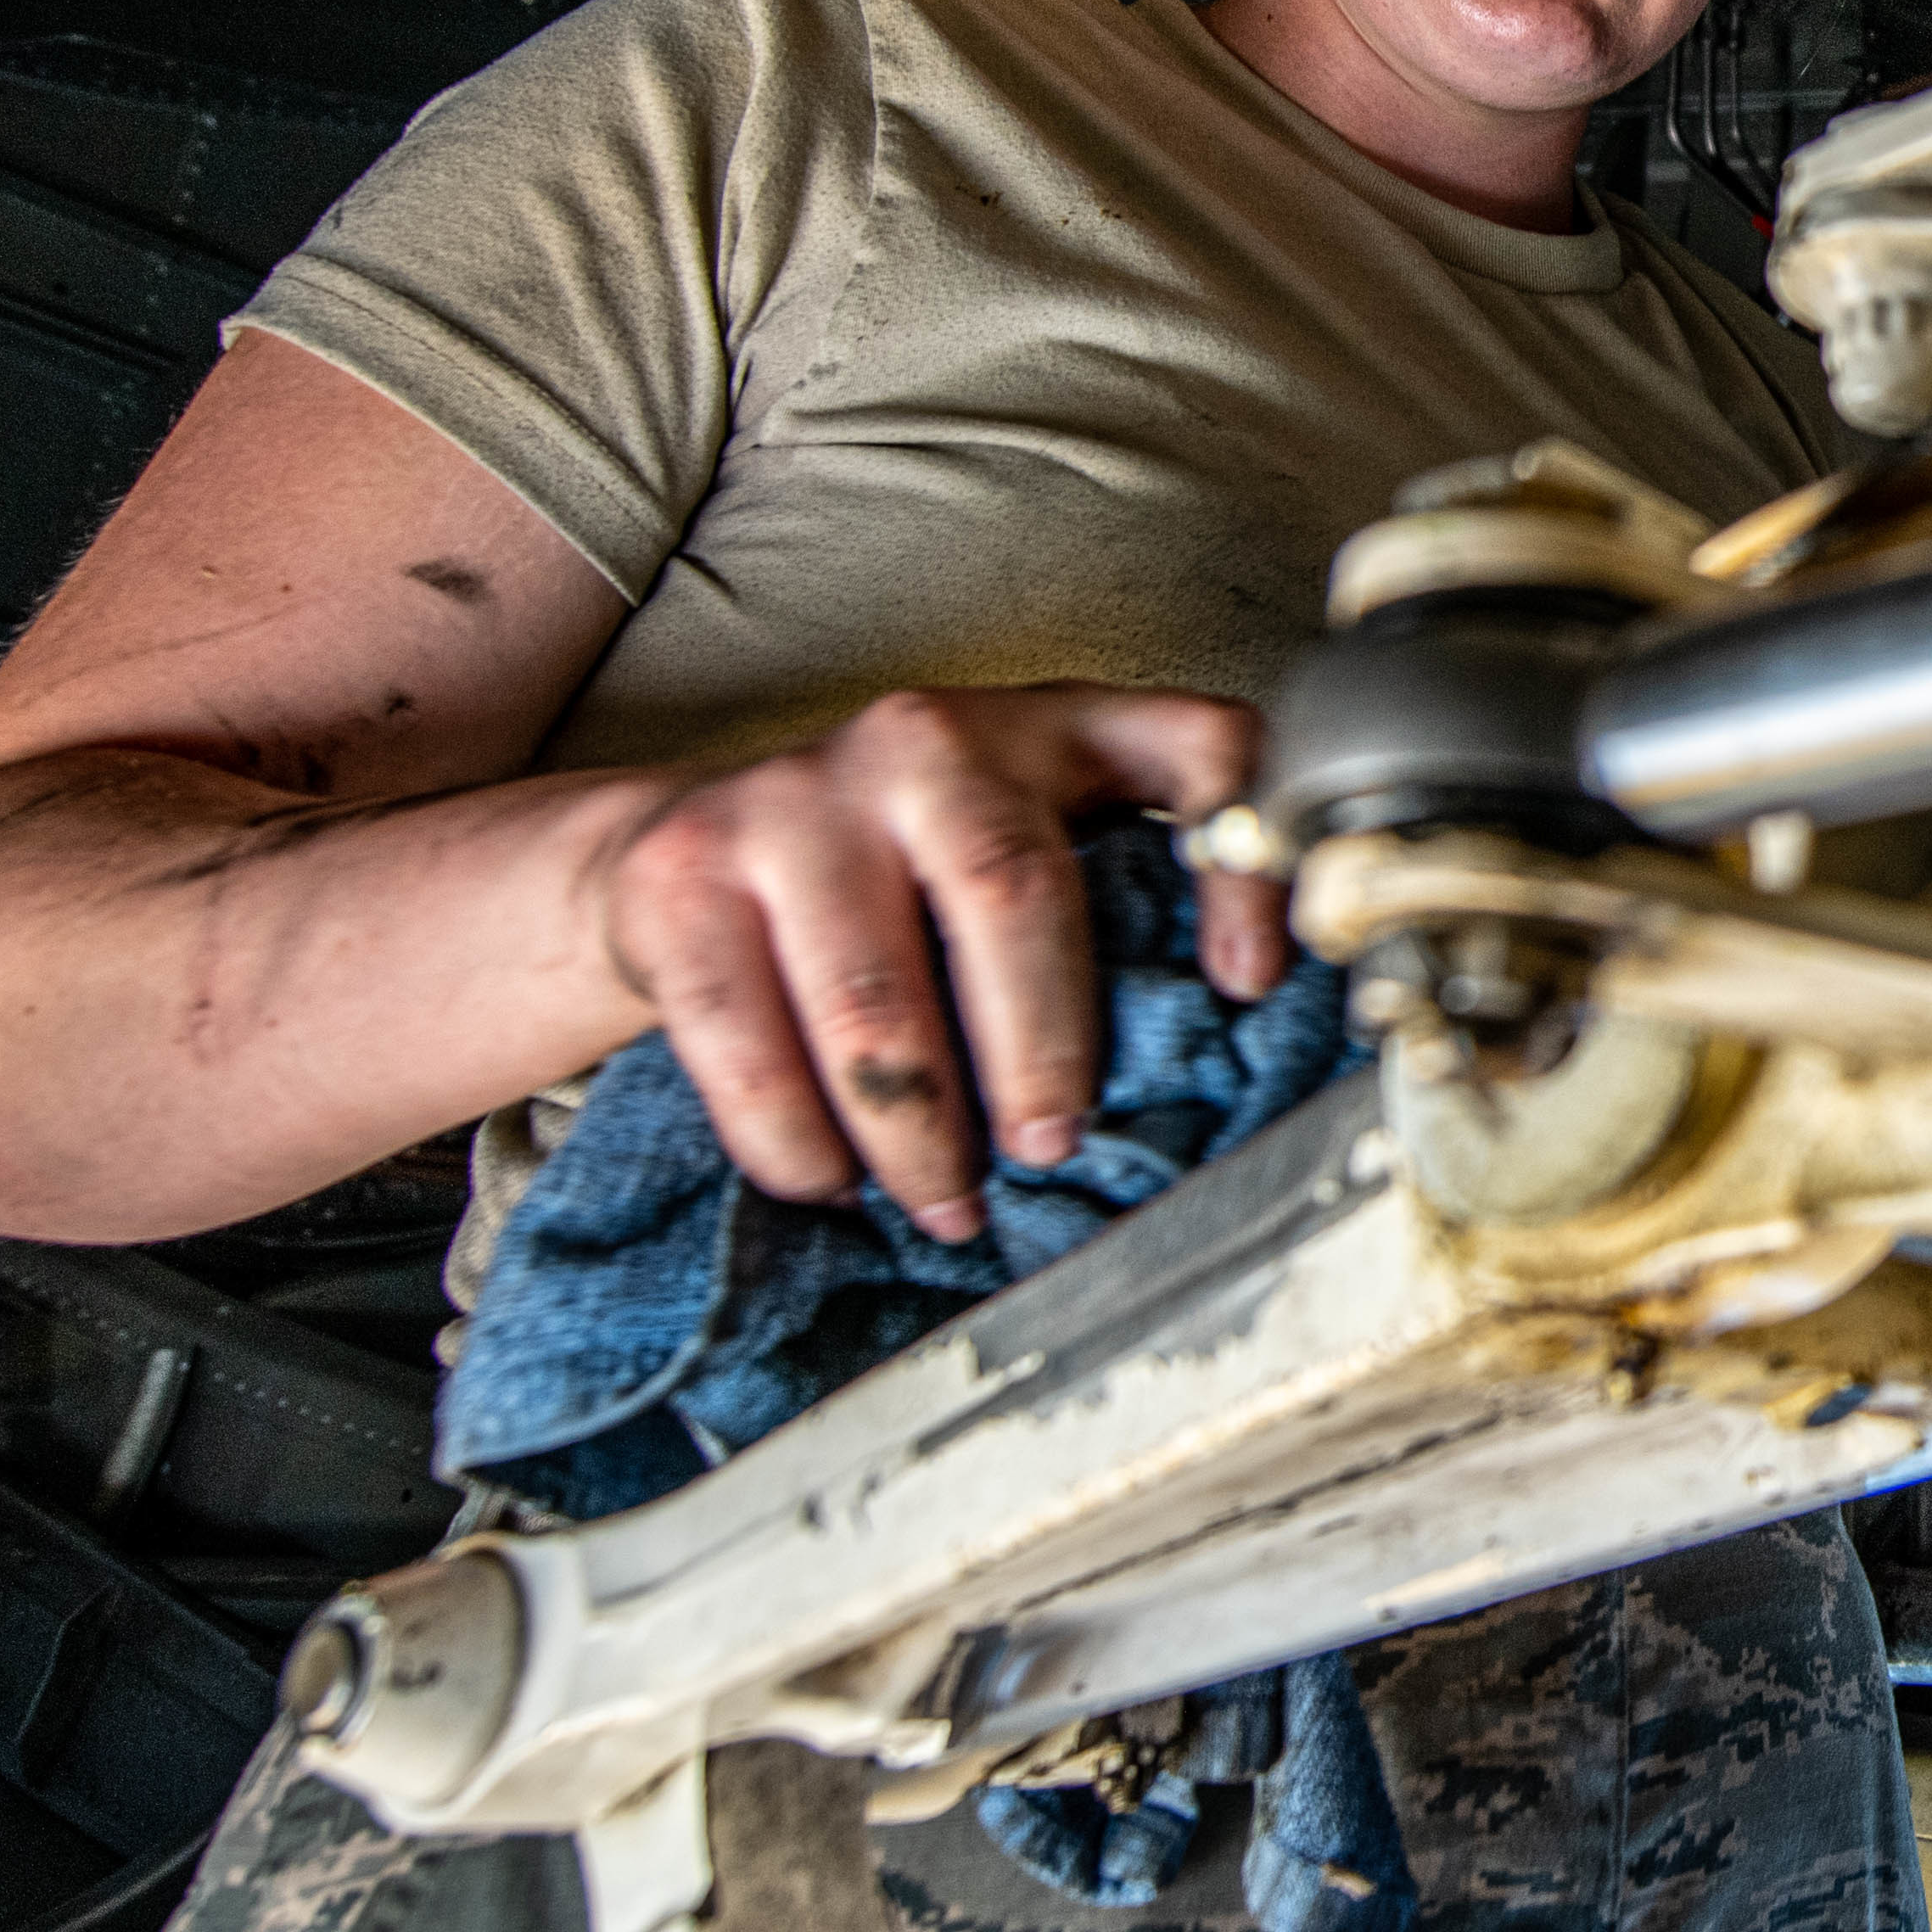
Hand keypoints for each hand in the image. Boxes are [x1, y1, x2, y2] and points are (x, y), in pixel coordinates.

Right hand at [588, 687, 1285, 1236]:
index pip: (1197, 748)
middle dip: (1040, 1051)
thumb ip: (1115, 911)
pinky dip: (792, 1134)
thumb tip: (1205, 1076)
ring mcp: (793, 798)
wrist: (683, 852)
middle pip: (1011, 893)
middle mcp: (925, 740)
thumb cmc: (898, 880)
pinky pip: (743, 1033)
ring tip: (947, 1202)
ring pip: (874, 993)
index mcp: (1052, 729)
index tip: (1249, 988)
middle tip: (1049, 1152)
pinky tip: (830, 1178)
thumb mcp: (1021, 853)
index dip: (1239, 866)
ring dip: (916, 1127)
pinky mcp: (681, 875)